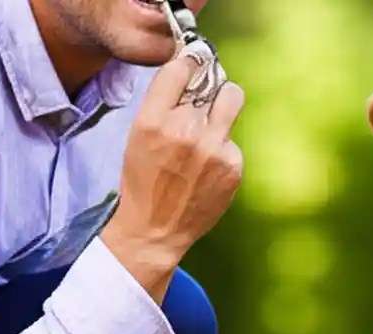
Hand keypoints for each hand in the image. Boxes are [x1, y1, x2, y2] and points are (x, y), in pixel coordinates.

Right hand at [102, 53, 244, 301]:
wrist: (156, 230)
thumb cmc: (143, 180)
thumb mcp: (138, 136)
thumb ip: (164, 104)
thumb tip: (192, 70)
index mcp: (153, 121)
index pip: (181, 68)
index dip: (190, 63)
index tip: (194, 64)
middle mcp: (185, 131)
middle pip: (215, 82)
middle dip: (212, 88)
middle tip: (206, 101)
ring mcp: (213, 149)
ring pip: (231, 103)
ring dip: (221, 112)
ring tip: (206, 138)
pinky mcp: (233, 166)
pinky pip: (233, 140)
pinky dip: (223, 149)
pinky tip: (207, 169)